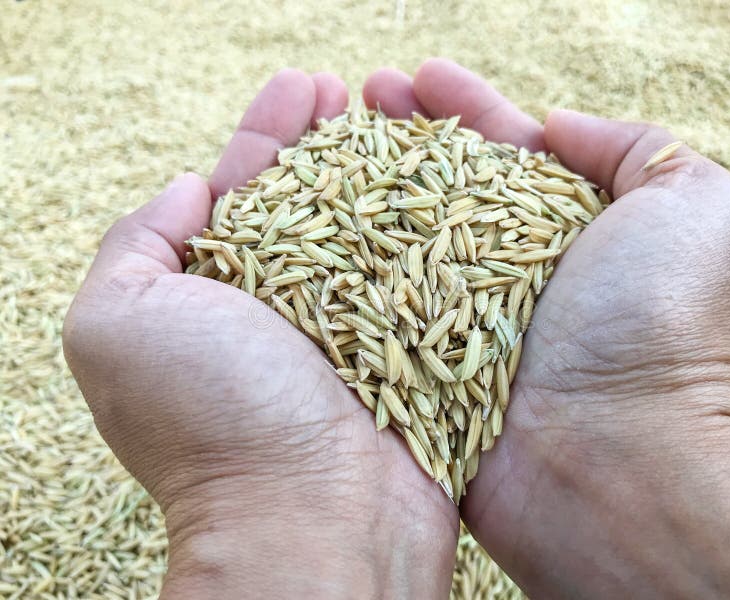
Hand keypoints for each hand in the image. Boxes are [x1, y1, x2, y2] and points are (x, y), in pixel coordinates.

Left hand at [63, 69, 457, 598]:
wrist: (319, 520)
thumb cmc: (214, 422)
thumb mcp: (116, 322)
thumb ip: (134, 244)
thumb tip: (190, 190)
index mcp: (216, 296)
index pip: (241, 193)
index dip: (269, 135)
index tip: (304, 87)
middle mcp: (284, 308)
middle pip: (310, 203)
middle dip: (326, 141)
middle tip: (349, 89)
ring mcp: (355, 325)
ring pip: (369, 229)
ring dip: (383, 170)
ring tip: (403, 113)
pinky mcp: (413, 346)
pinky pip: (425, 271)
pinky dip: (432, 225)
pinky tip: (446, 180)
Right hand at [364, 59, 729, 597]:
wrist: (614, 463)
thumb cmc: (656, 330)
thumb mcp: (696, 208)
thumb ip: (638, 149)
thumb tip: (558, 127)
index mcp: (565, 233)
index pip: (502, 153)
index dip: (461, 109)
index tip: (416, 76)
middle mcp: (507, 274)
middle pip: (441, 189)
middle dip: (398, 138)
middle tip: (353, 94)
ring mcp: (457, 319)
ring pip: (398, 238)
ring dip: (360, 189)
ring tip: (317, 136)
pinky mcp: (417, 364)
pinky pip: (370, 302)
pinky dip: (341, 263)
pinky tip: (305, 223)